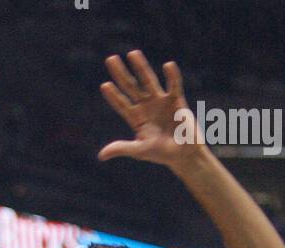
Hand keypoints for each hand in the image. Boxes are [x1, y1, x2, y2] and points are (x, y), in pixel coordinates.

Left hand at [99, 50, 196, 167]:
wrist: (184, 154)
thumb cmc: (161, 154)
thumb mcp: (140, 150)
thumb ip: (122, 148)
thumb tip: (100, 156)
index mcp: (136, 118)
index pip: (122, 104)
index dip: (114, 96)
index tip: (104, 85)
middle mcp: (146, 106)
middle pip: (131, 87)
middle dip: (121, 74)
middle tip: (110, 59)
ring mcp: (160, 101)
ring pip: (148, 80)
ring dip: (141, 67)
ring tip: (132, 53)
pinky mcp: (176, 100)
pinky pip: (174, 85)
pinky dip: (172, 76)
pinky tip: (168, 65)